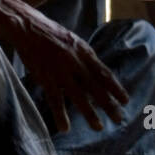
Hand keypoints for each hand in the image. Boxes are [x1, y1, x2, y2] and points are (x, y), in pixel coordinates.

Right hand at [12, 10, 129, 132]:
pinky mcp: (45, 77)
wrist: (28, 27)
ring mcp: (60, 71)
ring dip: (89, 113)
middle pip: (95, 87)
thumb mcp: (74, 41)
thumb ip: (85, 57)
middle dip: (108, 104)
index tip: (125, 101)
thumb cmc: (51, 34)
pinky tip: (65, 128)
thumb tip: (98, 73)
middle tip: (118, 119)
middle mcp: (75, 62)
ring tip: (98, 127)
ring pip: (78, 96)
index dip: (115, 88)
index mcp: (84, 52)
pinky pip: (55, 100)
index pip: (104, 73)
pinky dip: (60, 115)